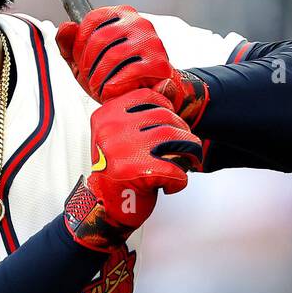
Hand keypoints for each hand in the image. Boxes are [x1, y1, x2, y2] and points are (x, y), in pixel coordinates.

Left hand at [56, 5, 209, 129]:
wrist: (148, 93)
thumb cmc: (116, 75)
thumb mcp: (85, 60)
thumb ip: (69, 44)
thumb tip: (66, 27)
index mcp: (121, 15)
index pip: (91, 20)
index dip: (79, 44)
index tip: (80, 62)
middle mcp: (138, 22)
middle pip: (99, 39)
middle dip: (87, 65)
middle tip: (89, 81)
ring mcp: (151, 41)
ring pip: (112, 56)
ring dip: (99, 79)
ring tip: (98, 88)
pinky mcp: (159, 63)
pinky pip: (129, 72)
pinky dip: (114, 87)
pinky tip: (111, 92)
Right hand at [63, 90, 198, 251]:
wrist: (102, 208)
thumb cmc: (116, 171)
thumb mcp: (123, 135)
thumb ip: (143, 110)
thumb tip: (167, 84)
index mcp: (105, 116)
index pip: (146, 97)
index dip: (166, 108)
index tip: (170, 122)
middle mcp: (111, 130)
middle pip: (164, 117)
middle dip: (182, 131)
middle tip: (186, 145)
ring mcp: (123, 151)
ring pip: (174, 137)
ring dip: (189, 150)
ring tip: (189, 159)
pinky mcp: (137, 173)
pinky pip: (174, 168)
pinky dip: (180, 179)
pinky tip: (174, 184)